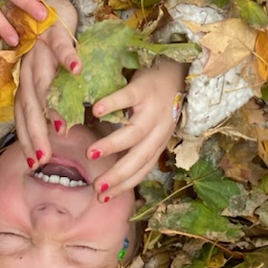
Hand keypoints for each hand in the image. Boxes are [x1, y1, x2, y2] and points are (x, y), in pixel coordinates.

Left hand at [13, 0, 79, 165]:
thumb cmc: (49, 41)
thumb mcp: (47, 71)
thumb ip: (50, 97)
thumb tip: (59, 129)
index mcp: (26, 81)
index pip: (23, 116)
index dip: (27, 139)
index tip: (35, 163)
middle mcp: (27, 68)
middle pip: (29, 106)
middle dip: (35, 134)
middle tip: (43, 158)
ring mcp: (38, 50)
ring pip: (41, 80)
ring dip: (50, 105)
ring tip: (62, 127)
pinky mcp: (52, 30)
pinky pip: (59, 45)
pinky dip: (67, 57)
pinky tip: (77, 70)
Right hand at [88, 60, 186, 199]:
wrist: (176, 69)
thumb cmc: (157, 102)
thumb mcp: (150, 128)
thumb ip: (134, 145)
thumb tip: (108, 166)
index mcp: (159, 141)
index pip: (143, 169)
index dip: (125, 185)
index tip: (104, 197)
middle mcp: (159, 129)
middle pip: (139, 157)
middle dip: (118, 175)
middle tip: (97, 186)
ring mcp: (154, 108)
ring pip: (135, 132)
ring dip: (113, 145)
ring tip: (91, 153)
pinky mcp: (145, 87)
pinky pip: (128, 97)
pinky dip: (113, 104)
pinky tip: (96, 111)